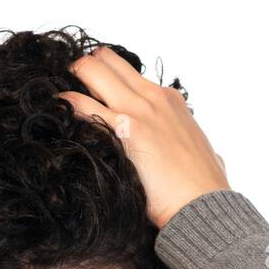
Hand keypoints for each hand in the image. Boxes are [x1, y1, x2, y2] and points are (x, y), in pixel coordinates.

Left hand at [58, 45, 230, 228]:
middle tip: (68, 82)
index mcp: (171, 102)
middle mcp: (153, 98)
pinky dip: (67, 103)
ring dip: (73, 76)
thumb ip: (194, 148)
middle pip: (107, 61)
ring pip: (93, 70)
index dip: (106, 76)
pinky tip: (57, 108)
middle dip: (85, 67)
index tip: (92, 86)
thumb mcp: (205, 154)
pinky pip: (83, 104)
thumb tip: (211, 159)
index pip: (129, 74)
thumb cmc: (203, 189)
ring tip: (57, 90)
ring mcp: (138, 111)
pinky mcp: (124, 131)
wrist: (203, 207)